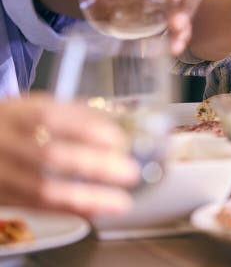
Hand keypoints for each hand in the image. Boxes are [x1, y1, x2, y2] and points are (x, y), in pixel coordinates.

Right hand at [0, 94, 139, 216]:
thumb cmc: (16, 123)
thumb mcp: (38, 106)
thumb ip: (74, 113)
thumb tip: (118, 121)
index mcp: (20, 113)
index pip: (54, 119)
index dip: (90, 130)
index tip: (120, 141)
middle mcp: (7, 142)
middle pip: (51, 155)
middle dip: (96, 165)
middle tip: (130, 173)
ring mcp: (1, 171)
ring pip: (42, 189)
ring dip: (86, 198)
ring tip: (119, 202)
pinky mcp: (1, 195)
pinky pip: (34, 208)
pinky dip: (67, 210)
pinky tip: (92, 210)